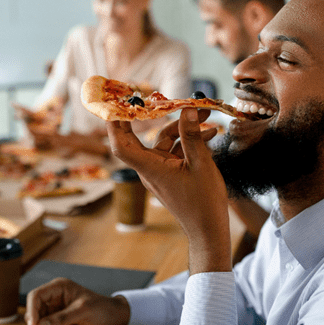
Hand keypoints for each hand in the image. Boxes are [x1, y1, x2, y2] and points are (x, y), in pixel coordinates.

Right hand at [25, 277, 130, 324]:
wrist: (115, 319)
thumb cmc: (102, 309)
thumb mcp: (82, 312)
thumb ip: (61, 319)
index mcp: (58, 288)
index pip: (35, 297)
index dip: (32, 312)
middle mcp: (55, 298)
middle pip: (36, 315)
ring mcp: (57, 311)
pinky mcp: (60, 323)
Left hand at [107, 108, 231, 273]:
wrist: (209, 229)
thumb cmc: (203, 202)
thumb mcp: (200, 165)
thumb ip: (192, 136)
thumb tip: (187, 110)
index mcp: (149, 168)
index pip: (120, 145)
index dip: (113, 124)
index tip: (113, 103)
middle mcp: (149, 168)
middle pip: (139, 138)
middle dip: (146, 115)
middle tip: (146, 95)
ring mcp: (160, 171)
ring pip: (164, 141)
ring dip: (183, 127)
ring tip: (206, 116)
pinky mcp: (170, 173)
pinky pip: (174, 150)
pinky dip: (189, 140)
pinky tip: (210, 133)